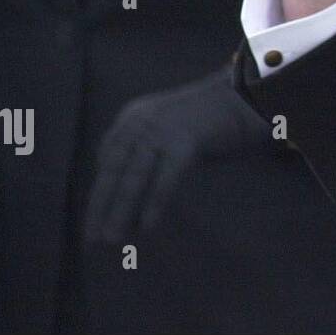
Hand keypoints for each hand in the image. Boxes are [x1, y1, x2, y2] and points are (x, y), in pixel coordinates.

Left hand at [83, 73, 270, 245]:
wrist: (243, 95)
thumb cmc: (211, 116)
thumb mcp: (170, 126)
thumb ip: (150, 148)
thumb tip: (133, 191)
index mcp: (135, 116)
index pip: (108, 156)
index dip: (101, 188)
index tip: (95, 216)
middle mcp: (142, 121)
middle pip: (114, 168)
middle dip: (101, 205)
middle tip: (92, 238)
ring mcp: (163, 130)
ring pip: (134, 176)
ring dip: (120, 210)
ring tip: (112, 238)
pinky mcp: (186, 141)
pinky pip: (164, 178)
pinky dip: (154, 203)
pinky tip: (147, 226)